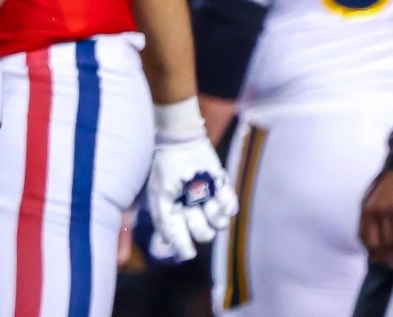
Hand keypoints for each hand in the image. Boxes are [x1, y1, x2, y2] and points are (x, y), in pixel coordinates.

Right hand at [146, 134, 237, 261]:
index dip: (185, 246)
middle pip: (204, 234)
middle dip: (199, 226)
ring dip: (215, 215)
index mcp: (175, 213)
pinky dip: (228, 205)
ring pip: (220, 224)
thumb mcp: (160, 195)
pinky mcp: (222, 190)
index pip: (182, 239)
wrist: (181, 140)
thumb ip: (165, 222)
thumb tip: (173, 247)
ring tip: (209, 200)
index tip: (188, 252)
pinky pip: (231, 208)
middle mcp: (192, 210)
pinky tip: (220, 195)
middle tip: (192, 210)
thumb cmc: (167, 167)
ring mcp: (208, 201)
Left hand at [359, 169, 392, 267]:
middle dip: (384, 256)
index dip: (371, 251)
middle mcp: (371, 211)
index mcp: (364, 209)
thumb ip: (376, 214)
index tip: (379, 259)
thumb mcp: (378, 199)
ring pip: (388, 242)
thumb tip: (381, 235)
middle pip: (374, 243)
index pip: (363, 236)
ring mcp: (384, 211)